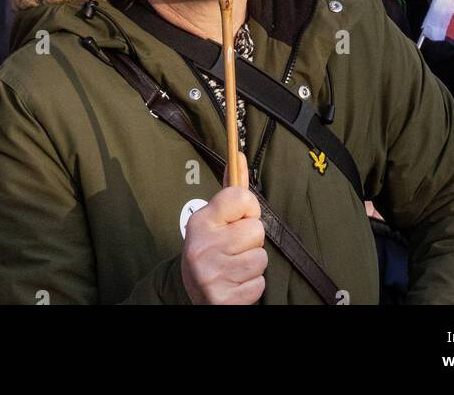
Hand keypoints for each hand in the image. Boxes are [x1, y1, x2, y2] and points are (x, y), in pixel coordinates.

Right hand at [181, 154, 266, 304]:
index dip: (249, 208)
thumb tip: (240, 155)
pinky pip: (259, 284)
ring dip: (252, 264)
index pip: (241, 197)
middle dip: (251, 240)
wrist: (192, 292)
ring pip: (261, 258)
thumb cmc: (209, 248)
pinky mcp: (223, 298)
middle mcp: (203, 246)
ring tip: (235, 265)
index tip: (241, 216)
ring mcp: (212, 274)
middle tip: (235, 247)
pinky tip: (235, 282)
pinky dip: (252, 285)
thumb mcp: (214, 218)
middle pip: (256, 230)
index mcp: (201, 221)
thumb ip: (231, 190)